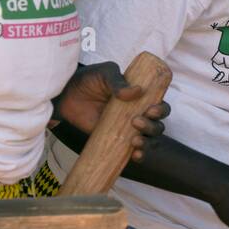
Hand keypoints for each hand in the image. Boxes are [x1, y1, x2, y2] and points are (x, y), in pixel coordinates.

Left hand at [52, 62, 169, 161]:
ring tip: (134, 140)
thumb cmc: (88, 80)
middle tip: (135, 121)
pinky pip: (132, 150)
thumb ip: (118, 80)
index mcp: (140, 96)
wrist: (67, 95)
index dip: (161, 109)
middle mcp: (137, 112)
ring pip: (149, 138)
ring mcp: (127, 128)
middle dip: (152, 126)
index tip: (151, 110)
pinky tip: (135, 154)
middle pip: (157, 124)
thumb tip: (135, 91)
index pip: (159, 104)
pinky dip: (139, 154)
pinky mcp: (116, 139)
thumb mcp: (104, 73)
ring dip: (148, 141)